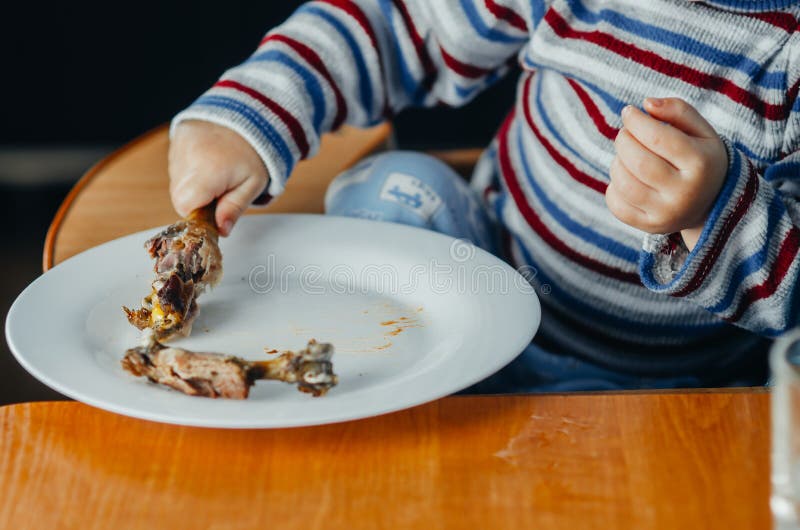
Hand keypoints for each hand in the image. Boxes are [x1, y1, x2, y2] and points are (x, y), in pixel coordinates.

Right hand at [169, 120, 268, 235]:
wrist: (249, 116)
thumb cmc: (253, 153)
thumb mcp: (252, 185)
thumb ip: (234, 208)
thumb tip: (221, 231)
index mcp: (208, 171)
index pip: (185, 206)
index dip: (199, 213)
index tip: (215, 208)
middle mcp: (187, 157)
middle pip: (179, 196)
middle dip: (198, 200)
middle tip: (221, 188)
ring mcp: (179, 145)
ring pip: (177, 181)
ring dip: (194, 184)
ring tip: (216, 171)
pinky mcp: (176, 137)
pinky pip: (176, 164)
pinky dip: (190, 168)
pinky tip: (207, 160)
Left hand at [605, 97, 727, 249]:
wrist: (711, 204)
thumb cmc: (700, 158)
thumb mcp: (701, 131)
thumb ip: (678, 110)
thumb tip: (646, 103)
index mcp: (701, 164)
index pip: (657, 137)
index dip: (636, 121)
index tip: (629, 112)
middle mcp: (685, 193)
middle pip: (638, 161)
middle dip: (623, 140)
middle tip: (625, 134)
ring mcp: (667, 213)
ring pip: (624, 182)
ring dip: (616, 162)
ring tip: (626, 155)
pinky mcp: (650, 227)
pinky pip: (616, 204)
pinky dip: (613, 187)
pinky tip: (625, 178)